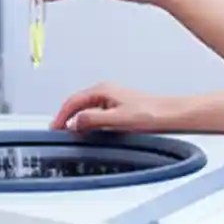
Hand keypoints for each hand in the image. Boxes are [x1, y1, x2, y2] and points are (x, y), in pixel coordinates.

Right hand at [50, 82, 179, 131]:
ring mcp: (111, 99)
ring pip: (86, 108)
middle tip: (58, 132)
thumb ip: (94, 120)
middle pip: (77, 103)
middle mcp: (106, 92)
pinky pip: (95, 113)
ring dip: (76, 120)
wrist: (169, 114)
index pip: (73, 101)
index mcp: (103, 90)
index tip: (55, 127)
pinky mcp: (117, 108)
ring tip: (69, 133)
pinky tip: (88, 131)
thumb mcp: (117, 119)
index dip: (61, 115)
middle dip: (66, 117)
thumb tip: (75, 122)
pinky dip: (86, 122)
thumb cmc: (150, 113)